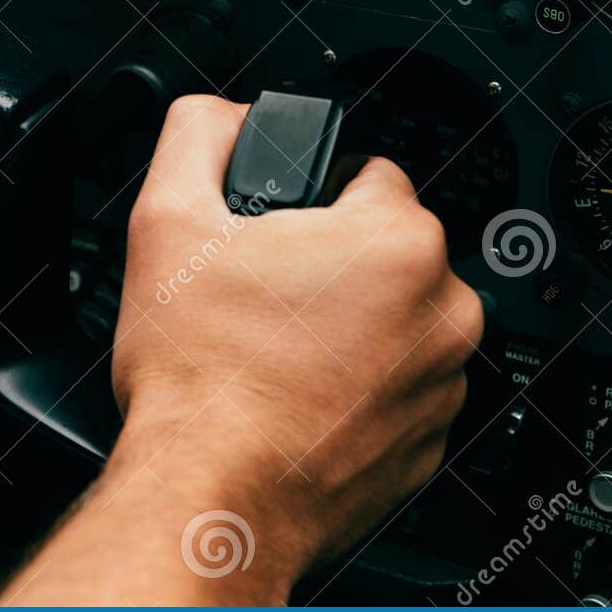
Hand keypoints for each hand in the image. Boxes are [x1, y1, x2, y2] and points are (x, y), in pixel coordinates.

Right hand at [111, 95, 480, 588]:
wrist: (213, 497)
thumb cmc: (202, 379)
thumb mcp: (167, 221)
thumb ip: (198, 135)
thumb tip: (221, 114)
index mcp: (398, 241)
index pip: (368, 173)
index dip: (307, 199)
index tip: (272, 237)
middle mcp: (444, 310)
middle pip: (386, 249)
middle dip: (331, 263)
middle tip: (263, 298)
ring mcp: (444, 383)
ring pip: (396, 319)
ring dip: (349, 326)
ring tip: (277, 353)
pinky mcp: (431, 444)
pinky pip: (399, 387)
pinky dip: (358, 387)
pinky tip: (298, 397)